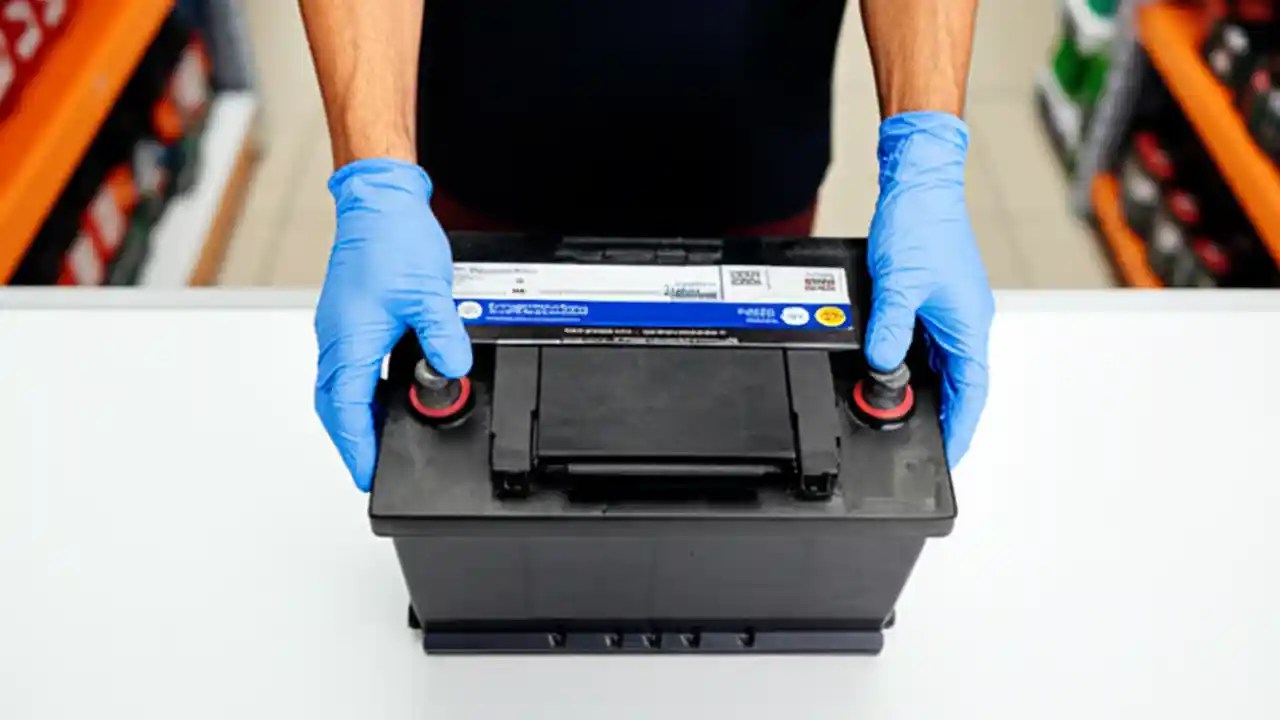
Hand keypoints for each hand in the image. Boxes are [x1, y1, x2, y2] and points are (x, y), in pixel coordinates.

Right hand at [314, 158, 472, 490]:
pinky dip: (362, 392)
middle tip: (371, 467)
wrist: (379, 203)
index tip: (368, 475)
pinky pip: (350, 368)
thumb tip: (452, 369)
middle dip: (352, 441)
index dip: (359, 448)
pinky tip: (382, 396)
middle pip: (336, 406)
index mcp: (350, 340)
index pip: (348, 410)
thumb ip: (443, 338)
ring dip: (355, 417)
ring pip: (340, 388)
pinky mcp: (350, 320)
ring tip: (377, 441)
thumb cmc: (394, 240)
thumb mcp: (430, 295)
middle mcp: (338, 339)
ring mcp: (341, 330)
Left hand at [864, 112, 993, 466]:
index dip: (960, 428)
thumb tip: (882, 365)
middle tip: (919, 441)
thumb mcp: (898, 284)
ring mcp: (951, 310)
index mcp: (969, 324)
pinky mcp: (935, 298)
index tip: (948, 456)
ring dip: (925, 389)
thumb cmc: (921, 224)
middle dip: (941, 415)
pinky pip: (928, 342)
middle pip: (958, 383)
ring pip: (942, 364)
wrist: (919, 183)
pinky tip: (895, 371)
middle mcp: (966, 321)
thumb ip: (890, 330)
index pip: (970, 391)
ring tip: (905, 415)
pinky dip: (914, 363)